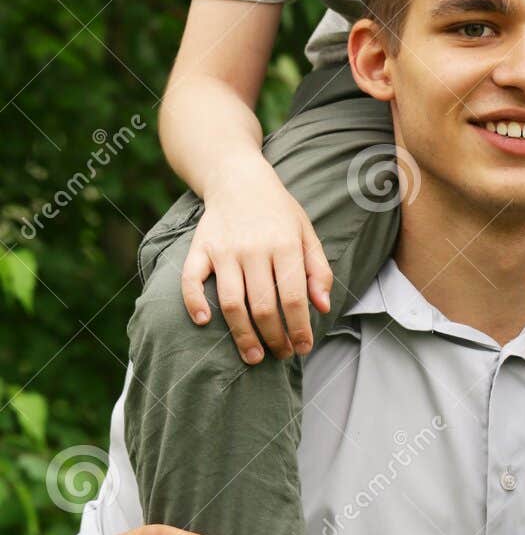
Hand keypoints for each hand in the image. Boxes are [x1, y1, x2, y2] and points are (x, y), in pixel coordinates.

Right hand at [180, 154, 331, 361]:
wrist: (238, 178)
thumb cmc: (278, 210)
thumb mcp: (306, 232)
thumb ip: (319, 269)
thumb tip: (323, 307)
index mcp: (284, 244)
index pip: (294, 297)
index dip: (300, 328)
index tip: (302, 347)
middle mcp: (254, 248)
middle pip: (264, 306)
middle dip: (274, 338)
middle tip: (280, 355)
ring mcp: (224, 249)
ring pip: (232, 302)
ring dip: (242, 335)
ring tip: (253, 356)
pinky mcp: (200, 248)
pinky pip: (191, 280)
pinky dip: (194, 302)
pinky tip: (203, 321)